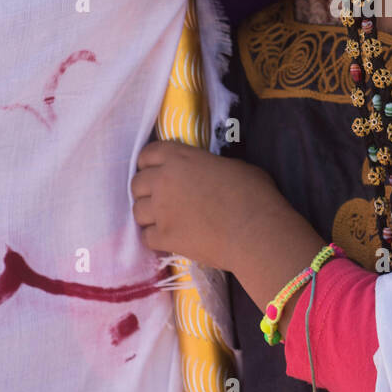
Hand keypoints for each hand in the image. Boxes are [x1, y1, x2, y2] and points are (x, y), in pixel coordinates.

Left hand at [131, 142, 325, 331]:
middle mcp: (163, 180)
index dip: (148, 163)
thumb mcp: (234, 166)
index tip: (155, 171)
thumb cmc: (253, 194)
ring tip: (165, 220)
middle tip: (161, 198)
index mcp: (180, 157)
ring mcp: (161, 211)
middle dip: (146, 190)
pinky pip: (147, 237)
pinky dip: (156, 238)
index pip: (148, 154)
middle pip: (136, 183)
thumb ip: (208, 166)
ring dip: (149, 215)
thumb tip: (208, 173)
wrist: (255, 232)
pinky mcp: (164, 237)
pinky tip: (170, 238)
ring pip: (137, 211)